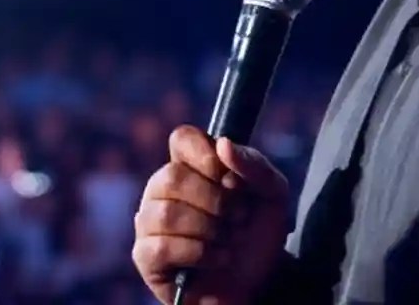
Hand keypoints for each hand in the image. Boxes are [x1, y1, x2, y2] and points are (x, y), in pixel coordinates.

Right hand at [132, 125, 289, 304]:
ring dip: (209, 229)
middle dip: (216, 201)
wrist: (261, 280)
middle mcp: (163, 189)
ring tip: (229, 240)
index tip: (231, 179)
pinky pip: (161, 246)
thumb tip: (222, 144)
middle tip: (239, 218)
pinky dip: (199, 253)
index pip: (181, 138)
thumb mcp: (272, 194)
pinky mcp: (145, 256)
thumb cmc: (258, 232)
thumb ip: (254, 165)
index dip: (204, 154)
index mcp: (190, 166)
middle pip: (172, 176)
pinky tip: (219, 258)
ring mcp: (149, 221)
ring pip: (165, 213)